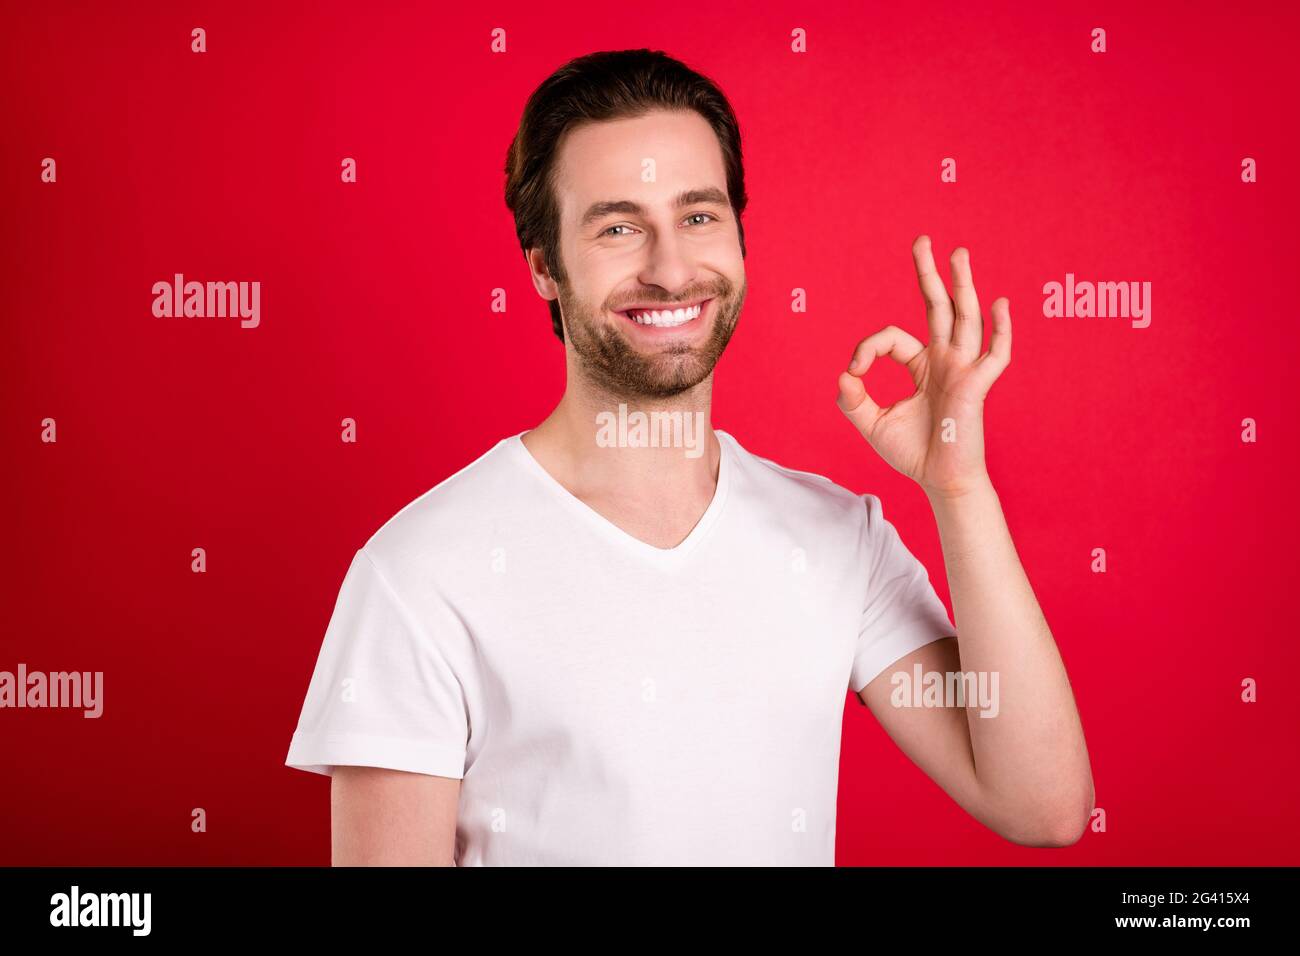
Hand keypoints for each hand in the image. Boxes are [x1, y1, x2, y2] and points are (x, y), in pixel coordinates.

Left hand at [836, 235, 1010, 498]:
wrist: (940, 482)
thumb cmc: (914, 453)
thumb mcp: (873, 424)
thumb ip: (854, 400)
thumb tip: (844, 374)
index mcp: (923, 366)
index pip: (893, 339)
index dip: (868, 348)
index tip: (854, 372)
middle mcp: (945, 361)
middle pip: (939, 308)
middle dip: (929, 275)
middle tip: (923, 241)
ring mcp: (964, 370)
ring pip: (965, 319)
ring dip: (962, 286)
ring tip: (958, 254)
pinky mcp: (978, 386)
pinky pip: (995, 354)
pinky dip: (1000, 330)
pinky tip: (999, 304)